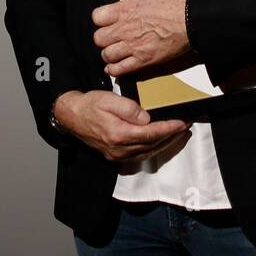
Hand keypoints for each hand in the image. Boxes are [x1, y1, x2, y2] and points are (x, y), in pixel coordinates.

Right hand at [54, 90, 190, 162]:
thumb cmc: (89, 105)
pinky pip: (140, 156)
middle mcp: (119, 149)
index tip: (182, 123)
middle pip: (152, 145)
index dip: (169, 128)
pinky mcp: (115, 156)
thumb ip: (129, 109)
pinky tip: (160, 143)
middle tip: (185, 127)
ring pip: (148, 153)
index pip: (151, 133)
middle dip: (171, 136)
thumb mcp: (109, 100)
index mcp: (119, 134)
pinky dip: (153, 149)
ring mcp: (117, 155)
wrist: (71, 116)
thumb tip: (147, 118)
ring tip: (177, 134)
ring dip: (165, 144)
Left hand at [92, 0, 190, 76]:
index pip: (96, 18)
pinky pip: (121, 70)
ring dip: (109, 54)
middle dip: (103, 38)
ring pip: (107, 55)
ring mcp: (134, 46)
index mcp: (125, 9)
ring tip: (114, 51)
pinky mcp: (144, 60)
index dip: (100, 20)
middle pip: (98, 38)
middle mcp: (125, 29)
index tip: (105, 21)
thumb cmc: (175, 2)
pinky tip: (116, 66)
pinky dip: (115, 70)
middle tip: (110, 36)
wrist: (193, 19)